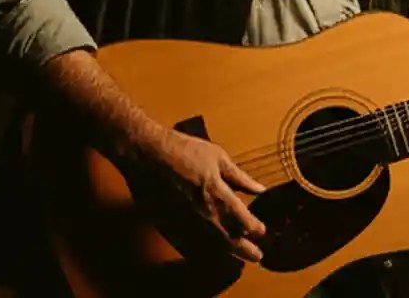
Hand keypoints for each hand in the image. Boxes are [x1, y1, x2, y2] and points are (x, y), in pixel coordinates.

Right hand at [142, 130, 267, 261]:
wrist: (147, 154)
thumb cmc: (184, 151)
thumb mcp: (217, 157)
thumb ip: (240, 178)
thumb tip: (260, 189)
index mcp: (219, 196)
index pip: (245, 222)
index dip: (256, 229)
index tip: (261, 230)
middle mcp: (205, 216)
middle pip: (231, 241)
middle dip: (246, 250)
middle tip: (257, 256)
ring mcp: (186, 225)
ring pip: (211, 248)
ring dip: (227, 253)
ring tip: (238, 257)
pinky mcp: (169, 228)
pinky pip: (190, 247)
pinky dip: (204, 252)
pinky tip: (209, 253)